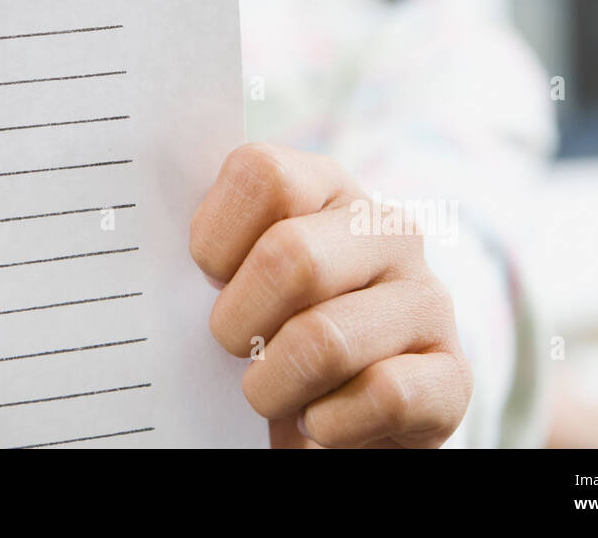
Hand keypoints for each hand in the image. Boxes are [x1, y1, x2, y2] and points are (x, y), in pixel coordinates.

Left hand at [190, 143, 471, 447]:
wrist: (348, 414)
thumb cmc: (271, 332)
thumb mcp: (239, 278)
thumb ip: (210, 252)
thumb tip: (145, 253)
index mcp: (324, 187)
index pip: (261, 172)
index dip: (215, 236)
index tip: (208, 278)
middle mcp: (385, 229)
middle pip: (290, 258)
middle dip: (237, 323)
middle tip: (236, 348)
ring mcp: (428, 298)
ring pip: (325, 341)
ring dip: (274, 388)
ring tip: (272, 393)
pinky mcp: (453, 373)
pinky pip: (382, 396)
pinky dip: (329, 425)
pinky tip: (322, 421)